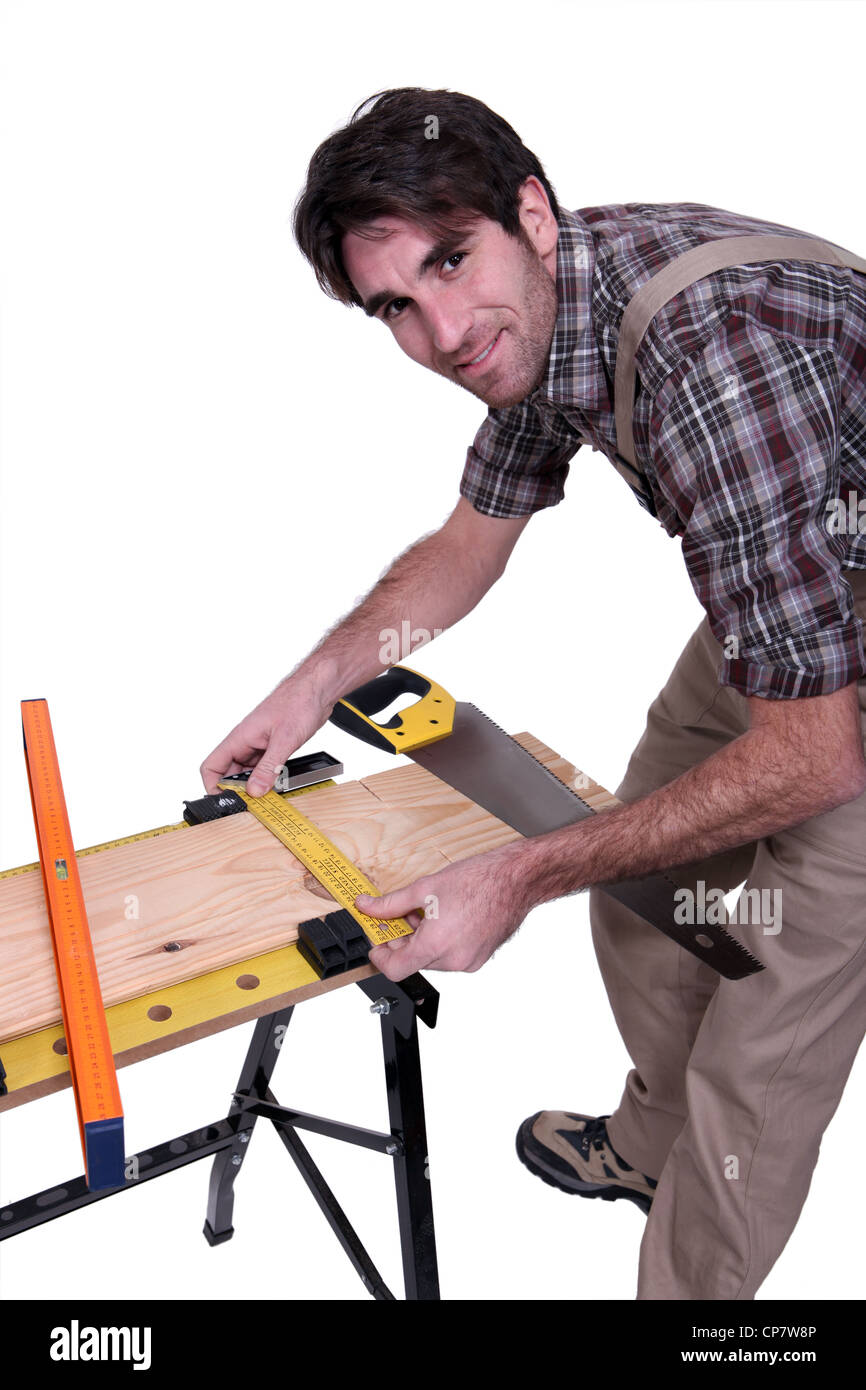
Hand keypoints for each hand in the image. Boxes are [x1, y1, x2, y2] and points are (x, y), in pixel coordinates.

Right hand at [200, 679, 332, 795]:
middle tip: (253, 803)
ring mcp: (259, 746)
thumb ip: (269, 767)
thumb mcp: (284, 740)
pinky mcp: (273, 748)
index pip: (211, 767)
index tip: (227, 801)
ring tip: (267, 796)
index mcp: (240, 738)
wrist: (317, 690)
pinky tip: (278, 784)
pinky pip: (264, 769)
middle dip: (238, 791)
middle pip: (229, 774)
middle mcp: (246, 743)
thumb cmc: (298, 702)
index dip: (213, 786)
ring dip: (254, 786)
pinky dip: (268, 779)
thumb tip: (254, 790)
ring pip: (247, 773)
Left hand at [355, 846, 530, 981]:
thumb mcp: (425, 888)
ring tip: (423, 913)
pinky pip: (449, 956)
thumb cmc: (480, 881)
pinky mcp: (479, 958)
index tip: (376, 942)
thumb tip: (368, 907)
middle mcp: (453, 960)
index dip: (379, 956)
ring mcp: (468, 961)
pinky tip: (441, 919)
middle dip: (401, 941)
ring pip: (431, 959)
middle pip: (413, 961)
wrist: (516, 880)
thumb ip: (390, 903)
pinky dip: (439, 942)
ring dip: (420, 940)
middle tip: (395, 918)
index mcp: (436, 945)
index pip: (394, 969)